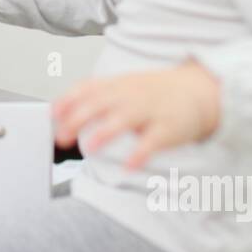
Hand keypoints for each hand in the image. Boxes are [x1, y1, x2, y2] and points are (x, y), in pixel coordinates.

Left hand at [52, 61, 221, 169]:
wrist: (199, 91)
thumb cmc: (154, 93)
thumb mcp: (124, 86)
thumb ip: (94, 97)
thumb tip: (58, 111)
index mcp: (117, 85)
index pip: (88, 88)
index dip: (68, 100)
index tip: (51, 114)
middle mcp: (131, 95)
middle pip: (101, 103)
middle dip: (78, 118)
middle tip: (60, 137)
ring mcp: (150, 110)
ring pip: (125, 119)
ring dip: (105, 132)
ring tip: (89, 147)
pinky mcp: (169, 128)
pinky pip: (154, 141)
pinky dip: (141, 153)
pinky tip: (128, 166)